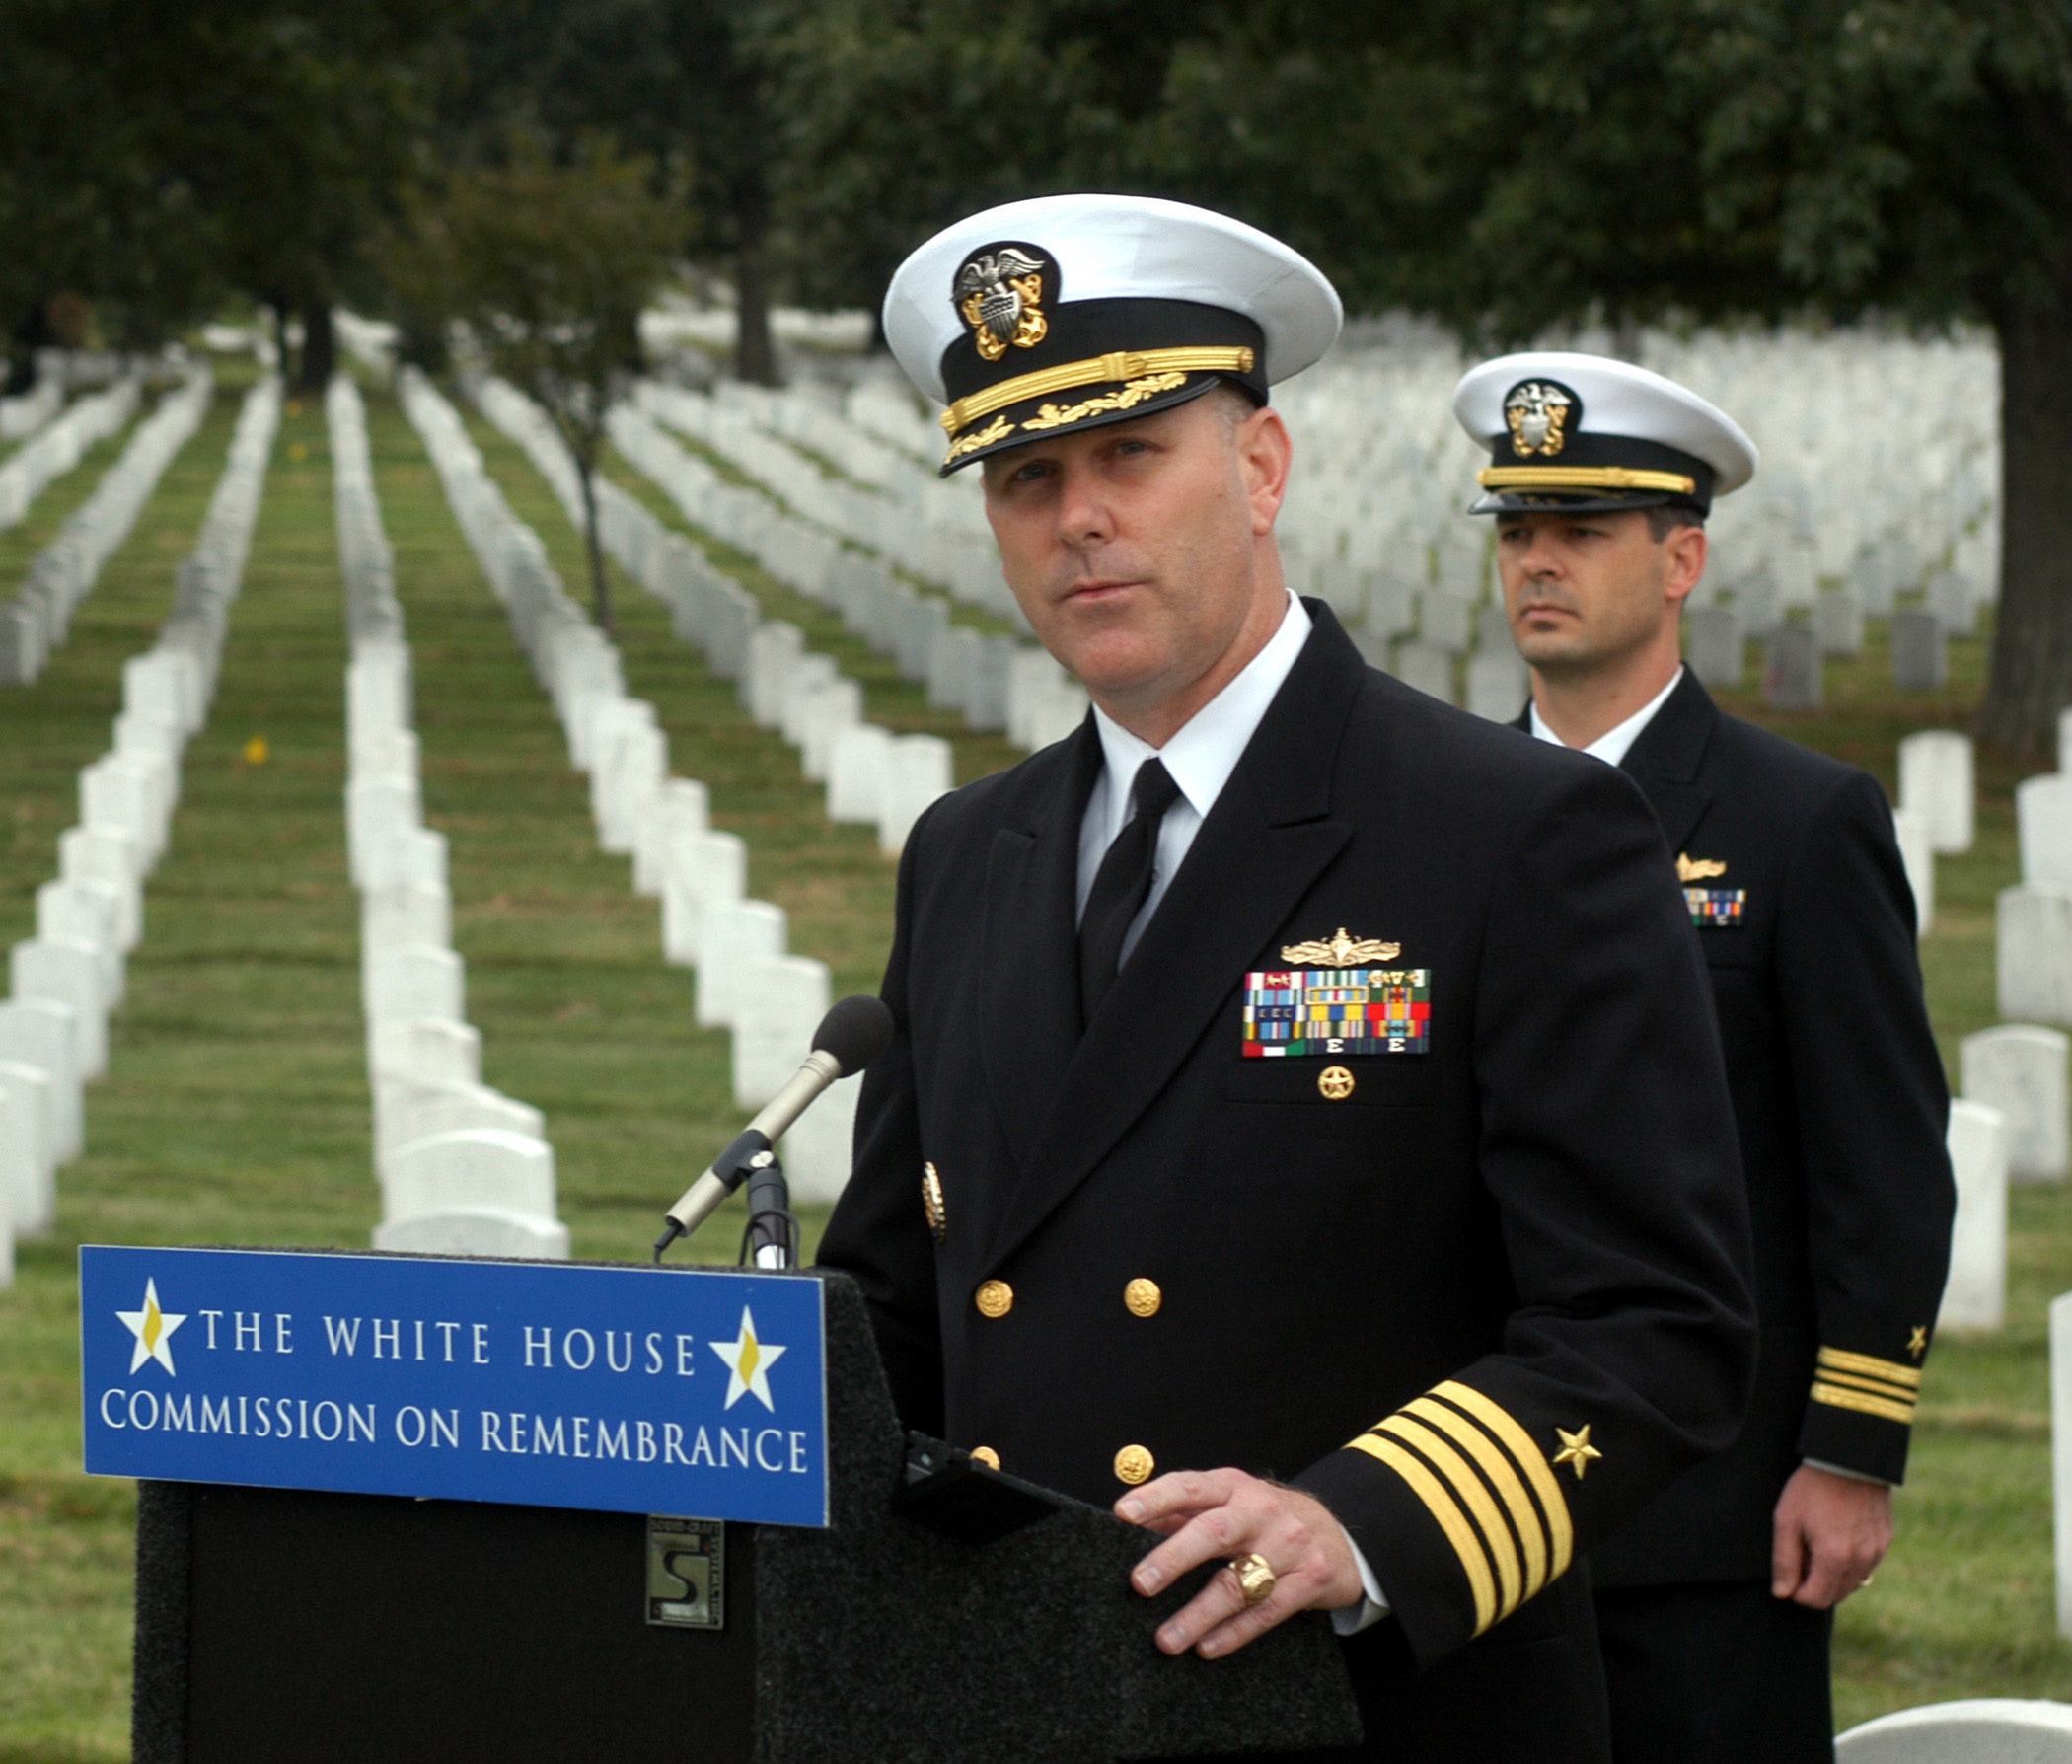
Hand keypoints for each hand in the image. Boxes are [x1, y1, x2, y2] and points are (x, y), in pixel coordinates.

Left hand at [1116, 1468, 1363, 1659]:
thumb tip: (1128, 1527)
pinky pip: (1267, 1612)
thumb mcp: (1230, 1502)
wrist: (1338, 1534)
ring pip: (1238, 1582)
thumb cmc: (1265, 1519)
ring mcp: (1288, 1545)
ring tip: (1165, 1639)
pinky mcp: (1309, 1580)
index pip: (1189, 1487)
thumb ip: (1183, 1512)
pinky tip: (1206, 1647)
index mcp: (1232, 1487)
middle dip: (1174, 1558)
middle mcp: (1260, 1511)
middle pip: (1213, 1532)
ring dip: (1198, 1614)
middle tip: (1140, 1584)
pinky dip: (1234, 1632)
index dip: (1155, 1498)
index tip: (1122, 1514)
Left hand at [1771, 1463, 1892, 1607]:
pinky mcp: (1886, 1540)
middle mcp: (1862, 1561)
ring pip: (1853, 1582)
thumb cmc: (1812, 1488)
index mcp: (1835, 1559)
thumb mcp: (1787, 1520)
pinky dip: (1850, 1561)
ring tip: (1818, 1541)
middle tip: (1802, 1553)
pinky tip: (1838, 1535)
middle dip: (1815, 1584)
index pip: (1816, 1600)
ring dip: (1833, 1575)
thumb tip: (1783, 1593)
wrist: (1848, 1458)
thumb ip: (1784, 1561)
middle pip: (1835, 1595)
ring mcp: (1877, 1552)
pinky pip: (1866, 1564)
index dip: (1797, 1591)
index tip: (1789, 1571)